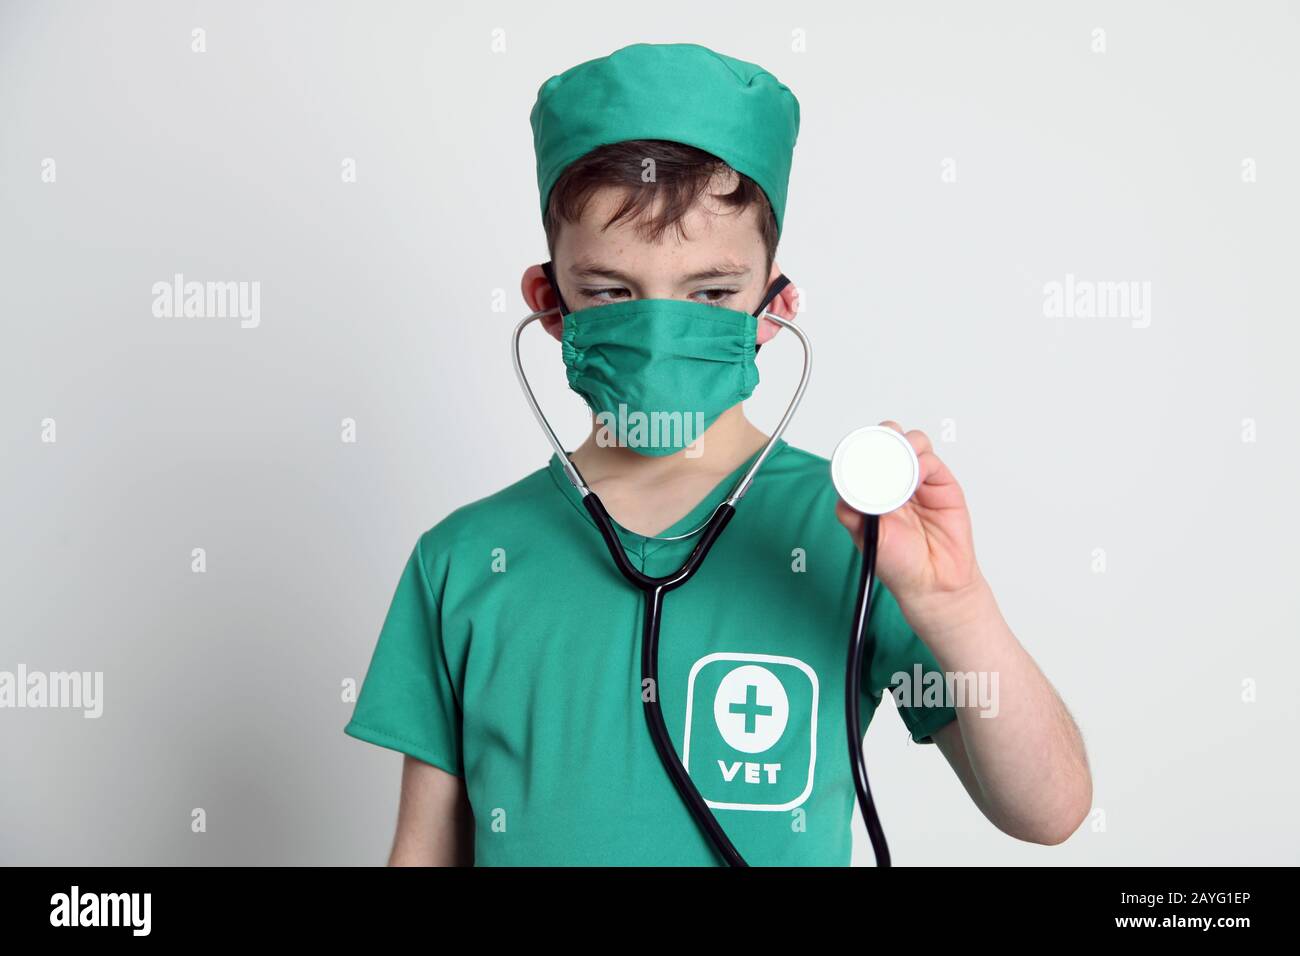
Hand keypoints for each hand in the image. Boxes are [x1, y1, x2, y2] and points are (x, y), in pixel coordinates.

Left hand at [834, 421, 985, 623]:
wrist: (934, 583)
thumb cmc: (898, 562)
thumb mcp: (864, 535)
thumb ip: (853, 509)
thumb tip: (845, 486)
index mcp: (870, 490)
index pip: (863, 457)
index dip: (861, 447)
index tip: (860, 449)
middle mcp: (893, 482)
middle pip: (888, 442)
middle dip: (884, 436)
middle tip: (882, 443)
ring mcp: (917, 481)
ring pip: (911, 445)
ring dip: (905, 444)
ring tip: (901, 460)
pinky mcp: (941, 485)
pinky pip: (931, 462)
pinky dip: (923, 460)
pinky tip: (917, 474)